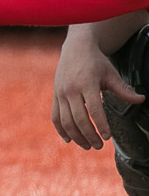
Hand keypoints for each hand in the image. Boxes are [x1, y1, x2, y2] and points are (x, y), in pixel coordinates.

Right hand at [53, 25, 145, 148]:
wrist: (75, 48)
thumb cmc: (96, 63)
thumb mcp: (111, 74)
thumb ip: (124, 90)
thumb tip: (141, 100)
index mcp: (86, 84)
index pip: (94, 109)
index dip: (101, 125)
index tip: (108, 137)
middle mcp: (70, 90)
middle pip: (79, 119)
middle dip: (89, 135)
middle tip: (99, 146)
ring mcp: (60, 93)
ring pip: (65, 121)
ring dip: (76, 136)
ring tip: (87, 146)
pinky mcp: (55, 96)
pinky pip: (55, 116)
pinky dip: (60, 130)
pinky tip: (68, 140)